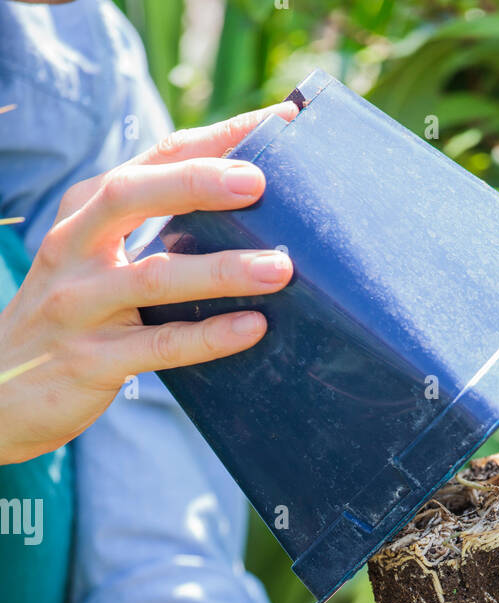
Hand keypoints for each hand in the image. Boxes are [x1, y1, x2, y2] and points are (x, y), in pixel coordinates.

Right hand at [0, 105, 295, 463]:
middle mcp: (74, 249)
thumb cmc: (71, 321)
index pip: (153, 160)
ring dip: (220, 271)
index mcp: (84, 214)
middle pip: (133, 196)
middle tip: (260, 182)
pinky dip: (207, 336)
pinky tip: (251, 329)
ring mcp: (79, 305)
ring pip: (153, 276)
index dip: (214, 139)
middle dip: (197, 183)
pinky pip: (157, 346)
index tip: (274, 120)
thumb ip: (149, 236)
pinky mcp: (91, 360)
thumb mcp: (95, 263)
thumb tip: (244, 218)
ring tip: (279, 268)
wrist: (1, 394)